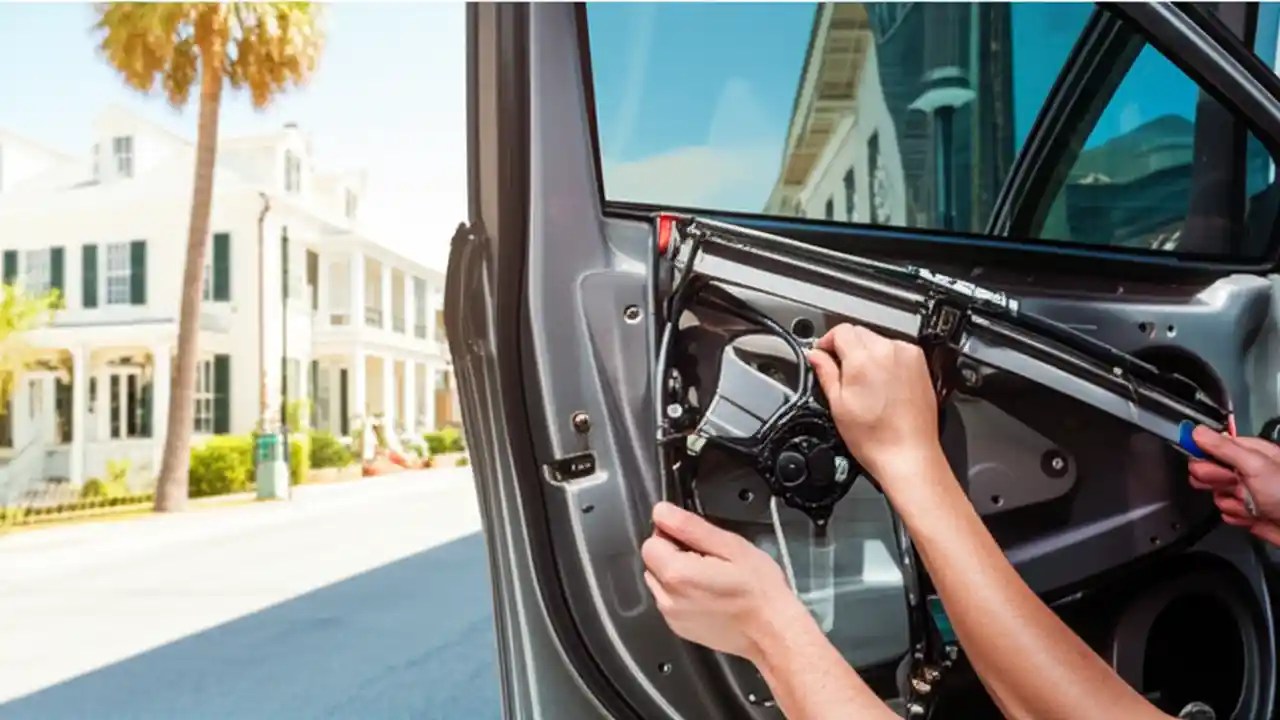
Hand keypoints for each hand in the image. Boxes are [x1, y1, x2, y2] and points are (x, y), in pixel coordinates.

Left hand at [641, 502, 808, 662]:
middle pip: (653, 562)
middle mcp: (668, 598)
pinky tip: (709, 594)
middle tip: (709, 559)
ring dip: (677, 575)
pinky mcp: (680, 628)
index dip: (673, 534)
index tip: (697, 540)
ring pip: (659, 581)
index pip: (651, 541)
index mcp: (677, 574)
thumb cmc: (759, 591)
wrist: (773, 632)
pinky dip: (683, 594)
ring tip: (711, 578)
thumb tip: (661, 512)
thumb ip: (689, 526)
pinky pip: (670, 601)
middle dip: (674, 554)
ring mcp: (672, 617)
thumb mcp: (730, 546)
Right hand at [806, 323, 942, 485]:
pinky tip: (881, 385)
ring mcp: (908, 356)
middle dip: (846, 348)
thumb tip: (815, 356)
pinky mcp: (920, 365)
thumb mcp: (838, 404)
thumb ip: (825, 372)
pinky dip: (886, 361)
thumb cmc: (876, 438)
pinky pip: (896, 351)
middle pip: (859, 333)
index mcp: (864, 358)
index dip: (826, 342)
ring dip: (866, 353)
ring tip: (864, 384)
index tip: (823, 354)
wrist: (908, 454)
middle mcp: (889, 351)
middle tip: (841, 373)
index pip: (840, 330)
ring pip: (878, 341)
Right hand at [1189, 426, 1279, 544]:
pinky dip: (1238, 517)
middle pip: (1209, 471)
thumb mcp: (1255, 465)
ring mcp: (1247, 493)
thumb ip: (1224, 448)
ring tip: (1252, 505)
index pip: (1213, 446)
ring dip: (1232, 502)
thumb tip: (1196, 431)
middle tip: (1233, 484)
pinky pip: (1227, 514)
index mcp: (1250, 452)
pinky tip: (1253, 516)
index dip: (1204, 454)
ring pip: (1217, 495)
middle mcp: (1247, 471)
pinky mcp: (1247, 514)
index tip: (1202, 461)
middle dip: (1216, 480)